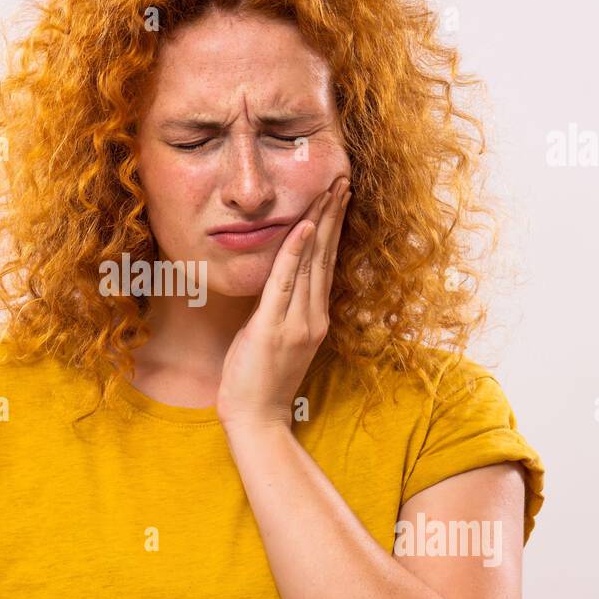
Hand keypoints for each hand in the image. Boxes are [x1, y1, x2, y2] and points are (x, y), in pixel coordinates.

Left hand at [216, 175, 351, 430]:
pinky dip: (294, 253)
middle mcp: (313, 316)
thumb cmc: (259, 381)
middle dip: (334, 214)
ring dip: (321, 221)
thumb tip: (275, 283)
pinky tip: (303, 227)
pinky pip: (285, 283)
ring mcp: (297, 322)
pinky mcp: (274, 329)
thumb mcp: (274, 339)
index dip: (333, 227)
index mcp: (314, 318)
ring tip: (330, 190)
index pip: (326, 263)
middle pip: (325, 255)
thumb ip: (280, 310)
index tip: (338, 196)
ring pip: (311, 263)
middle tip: (342, 178)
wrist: (257, 419)